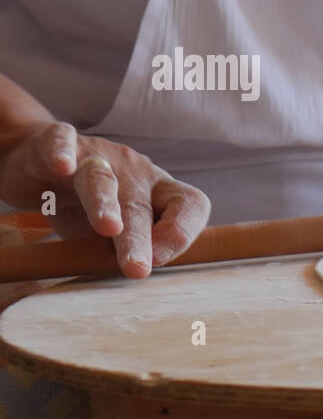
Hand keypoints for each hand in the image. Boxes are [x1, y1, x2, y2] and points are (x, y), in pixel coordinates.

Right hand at [0, 121, 210, 277]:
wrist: (36, 170)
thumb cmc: (85, 209)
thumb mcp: (110, 238)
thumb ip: (125, 252)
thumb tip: (137, 275)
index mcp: (158, 192)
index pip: (190, 204)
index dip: (183, 231)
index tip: (161, 262)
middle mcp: (134, 171)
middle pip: (139, 204)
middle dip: (140, 237)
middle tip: (137, 268)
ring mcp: (96, 155)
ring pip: (102, 179)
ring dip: (106, 204)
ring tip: (109, 228)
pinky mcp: (56, 144)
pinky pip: (61, 143)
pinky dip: (61, 152)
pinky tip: (63, 166)